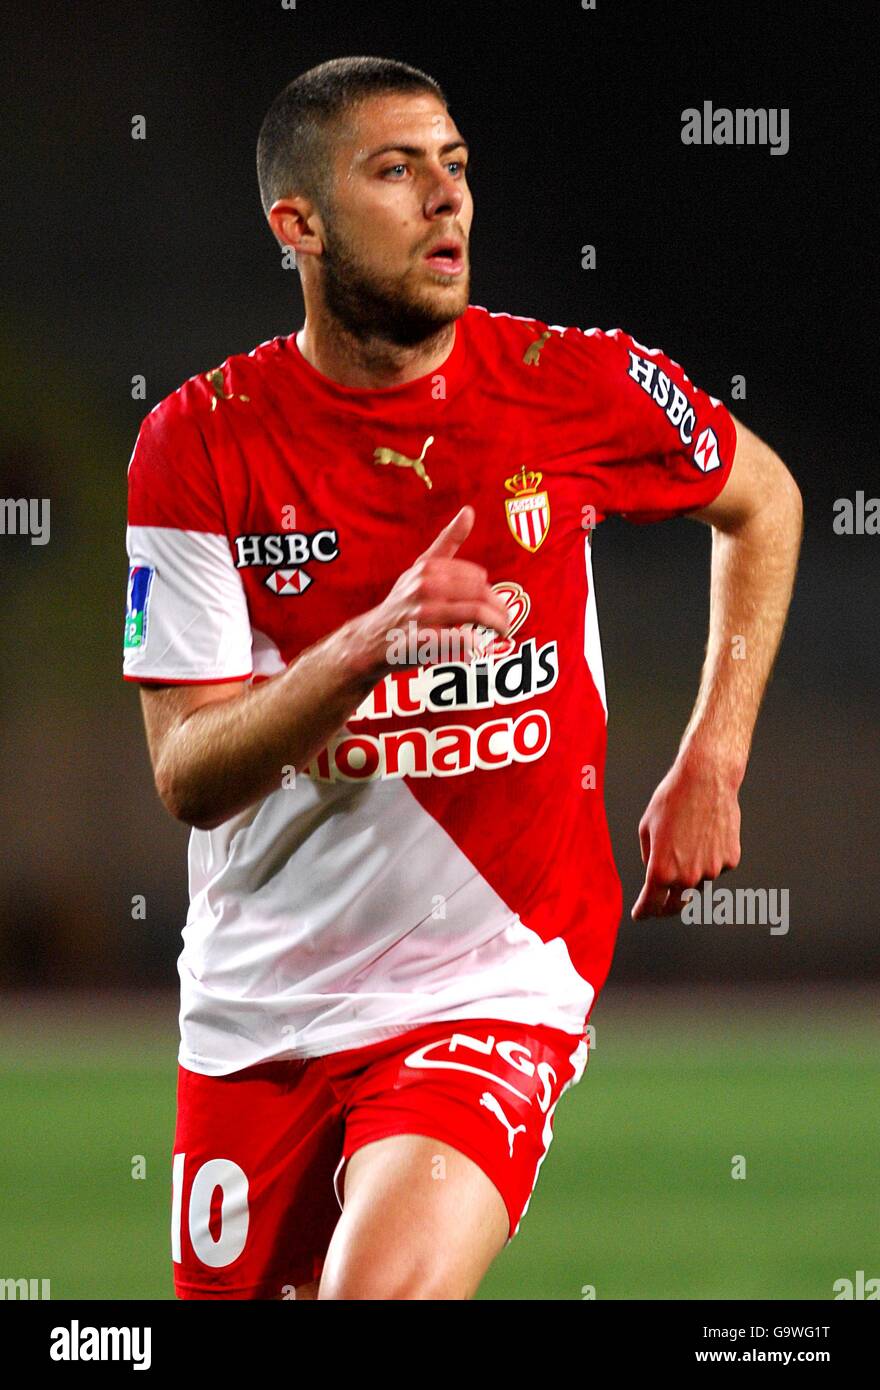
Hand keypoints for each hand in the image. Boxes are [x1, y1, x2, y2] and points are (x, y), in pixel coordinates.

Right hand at [360, 506, 510, 675]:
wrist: (373, 638)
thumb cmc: (404, 601)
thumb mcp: (421, 569)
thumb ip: (447, 542)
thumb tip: (469, 511)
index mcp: (428, 568)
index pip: (478, 577)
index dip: (489, 592)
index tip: (493, 604)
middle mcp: (425, 587)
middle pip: (481, 594)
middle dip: (499, 609)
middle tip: (506, 621)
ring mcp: (424, 613)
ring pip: (478, 613)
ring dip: (498, 625)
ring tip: (504, 633)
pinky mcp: (424, 640)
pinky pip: (463, 638)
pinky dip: (477, 643)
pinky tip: (480, 646)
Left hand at [631, 751, 741, 919]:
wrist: (707, 780)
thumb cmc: (672, 800)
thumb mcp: (647, 828)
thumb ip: (649, 857)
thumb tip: (656, 871)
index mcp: (662, 871)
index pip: (651, 904)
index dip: (644, 912)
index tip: (641, 914)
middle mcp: (688, 877)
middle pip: (676, 905)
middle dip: (665, 909)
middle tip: (660, 905)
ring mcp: (712, 871)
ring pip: (698, 884)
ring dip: (690, 875)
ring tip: (688, 843)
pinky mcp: (730, 861)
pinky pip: (716, 867)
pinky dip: (710, 859)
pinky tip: (707, 834)